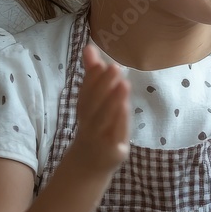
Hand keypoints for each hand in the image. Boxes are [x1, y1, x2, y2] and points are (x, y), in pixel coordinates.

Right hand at [71, 44, 130, 171]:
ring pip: (103, 120)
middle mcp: (88, 123)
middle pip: (93, 104)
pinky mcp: (111, 150)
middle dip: (103, 86)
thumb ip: (92, 75)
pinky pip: (114, 136)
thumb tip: (89, 47)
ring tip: (124, 84)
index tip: (102, 63)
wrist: (90, 164)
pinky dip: (118, 123)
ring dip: (112, 102)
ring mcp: (98, 138)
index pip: (86, 92)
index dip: (92, 79)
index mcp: (85, 110)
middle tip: (115, 67)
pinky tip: (125, 108)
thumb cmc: (95, 125)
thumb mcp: (93, 101)